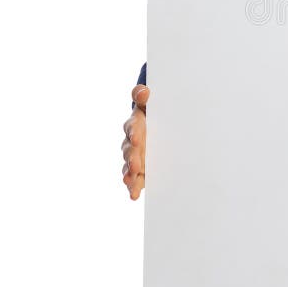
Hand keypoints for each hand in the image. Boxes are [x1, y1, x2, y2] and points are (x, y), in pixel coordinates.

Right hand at [122, 84, 147, 199]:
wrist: (158, 122)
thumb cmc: (155, 111)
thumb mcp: (151, 102)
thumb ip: (144, 96)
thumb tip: (143, 91)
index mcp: (135, 123)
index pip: (132, 127)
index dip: (134, 132)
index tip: (137, 138)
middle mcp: (132, 141)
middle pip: (129, 149)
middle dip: (132, 157)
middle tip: (137, 165)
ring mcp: (135, 155)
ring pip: (129, 165)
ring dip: (129, 174)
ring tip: (130, 182)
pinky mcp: (140, 167)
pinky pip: (135, 177)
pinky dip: (134, 185)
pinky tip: (134, 194)